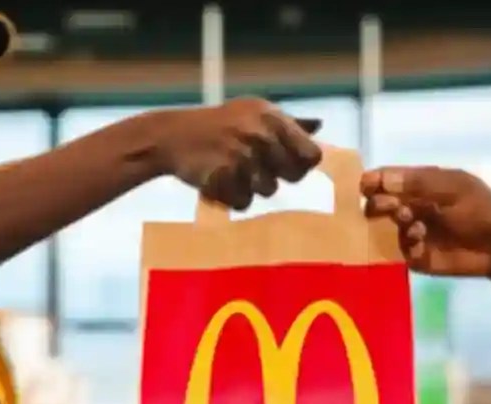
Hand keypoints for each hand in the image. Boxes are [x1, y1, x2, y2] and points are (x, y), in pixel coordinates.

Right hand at [154, 97, 322, 209]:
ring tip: (231, 169)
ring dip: (251, 186)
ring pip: (268, 190)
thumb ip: (286, 124)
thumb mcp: (252, 114)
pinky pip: (244, 202)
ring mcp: (243, 155)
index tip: (287, 165)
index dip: (302, 164)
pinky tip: (219, 180)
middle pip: (292, 176)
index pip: (312, 155)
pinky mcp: (226, 176)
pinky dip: (232, 197)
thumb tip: (318, 125)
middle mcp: (261, 134)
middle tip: (253, 166)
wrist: (171, 136)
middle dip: (276, 175)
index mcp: (272, 116)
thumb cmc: (218, 126)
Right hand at [361, 165, 490, 291]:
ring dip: (398, 223)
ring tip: (414, 225)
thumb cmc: (480, 211)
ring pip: (387, 227)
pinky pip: (401, 251)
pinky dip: (408, 245)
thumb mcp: (453, 188)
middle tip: (391, 207)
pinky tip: (421, 243)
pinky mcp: (417, 257)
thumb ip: (418, 183)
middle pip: (380, 203)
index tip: (365, 186)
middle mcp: (413, 207)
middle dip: (380, 204)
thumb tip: (381, 180)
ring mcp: (413, 233)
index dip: (373, 180)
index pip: (388, 179)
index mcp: (421, 186)